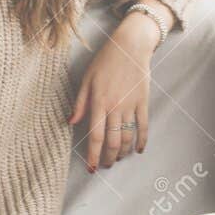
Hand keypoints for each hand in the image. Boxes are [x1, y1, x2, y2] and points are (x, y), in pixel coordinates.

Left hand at [69, 9, 160, 170]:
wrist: (130, 46)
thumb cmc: (105, 61)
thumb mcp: (87, 79)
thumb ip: (79, 103)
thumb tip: (71, 122)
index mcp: (99, 102)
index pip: (96, 136)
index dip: (94, 155)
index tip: (92, 168)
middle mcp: (115, 107)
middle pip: (113, 141)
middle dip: (109, 158)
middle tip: (106, 165)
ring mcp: (131, 105)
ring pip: (128, 137)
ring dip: (123, 152)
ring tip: (118, 158)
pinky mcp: (143, 102)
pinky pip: (143, 126)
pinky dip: (141, 140)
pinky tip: (138, 150)